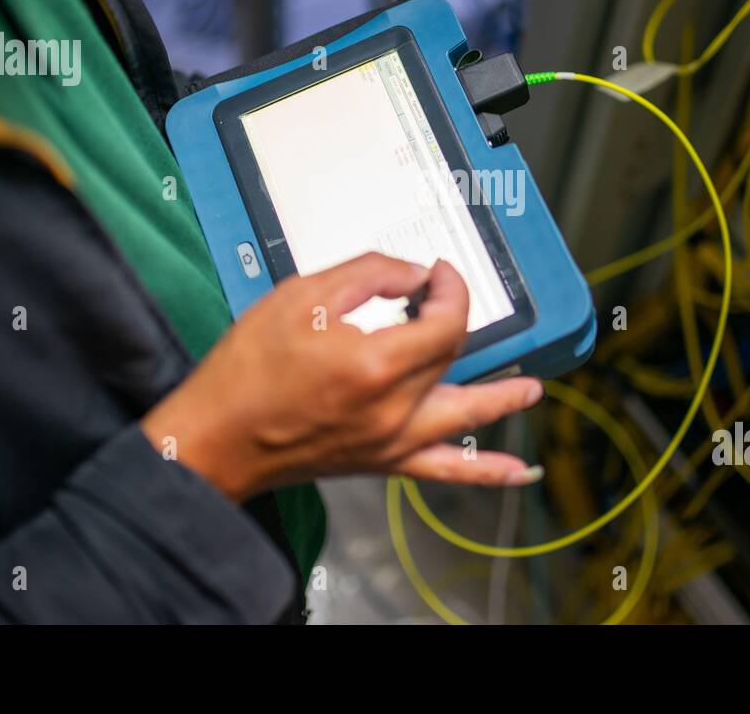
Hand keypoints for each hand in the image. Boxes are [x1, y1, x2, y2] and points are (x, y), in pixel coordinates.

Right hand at [140, 253, 542, 499]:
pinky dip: (486, 472)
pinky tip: (517, 475)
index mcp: (378, 364)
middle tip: (446, 298)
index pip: (446, 322)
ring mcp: (393, 441)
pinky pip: (444, 470)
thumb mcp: (303, 296)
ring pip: (465, 417)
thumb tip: (415, 275)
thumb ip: (368, 275)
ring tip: (533, 391)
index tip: (435, 274)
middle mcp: (395, 408)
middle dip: (456, 321)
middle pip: (451, 358)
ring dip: (502, 401)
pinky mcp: (382, 462)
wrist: (217, 437)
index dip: (451, 289)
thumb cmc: (249, 367)